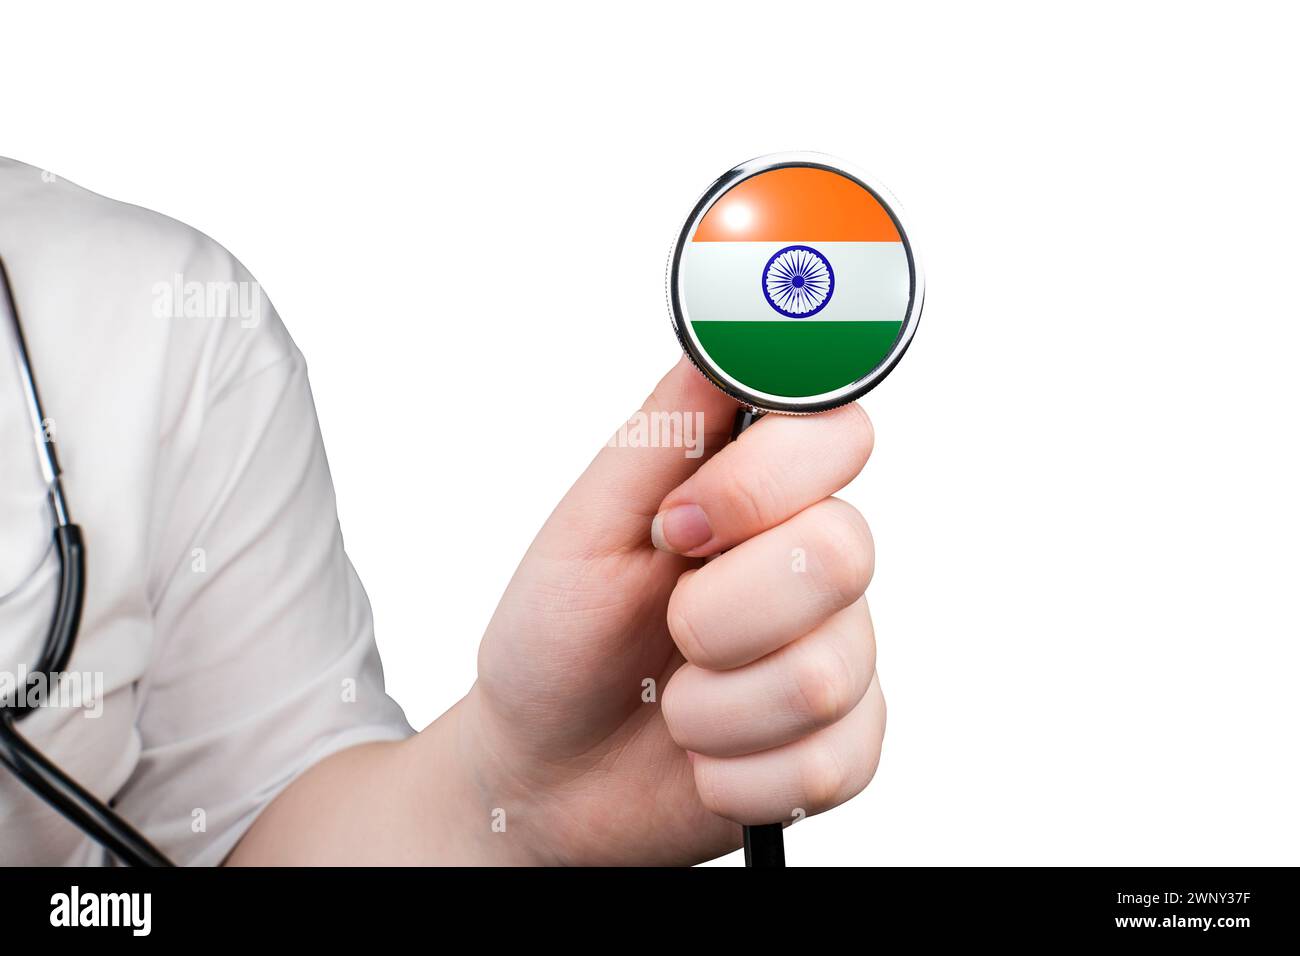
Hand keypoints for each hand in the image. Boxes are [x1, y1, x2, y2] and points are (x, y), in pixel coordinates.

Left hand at [461, 358, 884, 864]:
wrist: (543, 769)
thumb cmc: (558, 635)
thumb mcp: (586, 525)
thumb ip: (667, 429)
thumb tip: (729, 331)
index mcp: (761, 494)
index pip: (839, 435)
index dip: (766, 483)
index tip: (682, 523)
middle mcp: (813, 565)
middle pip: (845, 554)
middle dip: (720, 610)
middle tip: (667, 627)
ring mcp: (837, 656)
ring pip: (824, 674)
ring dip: (711, 705)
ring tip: (672, 703)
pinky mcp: (841, 748)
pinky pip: (824, 764)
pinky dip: (730, 772)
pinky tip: (699, 756)